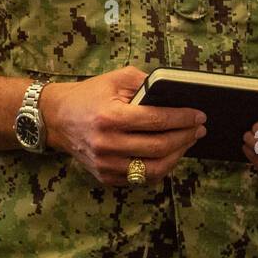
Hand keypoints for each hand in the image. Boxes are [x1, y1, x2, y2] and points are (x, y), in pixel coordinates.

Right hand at [40, 67, 206, 187]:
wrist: (57, 118)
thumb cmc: (89, 95)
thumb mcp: (115, 79)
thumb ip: (145, 82)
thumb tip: (176, 92)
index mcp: (110, 117)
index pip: (156, 120)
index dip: (182, 118)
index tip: (199, 115)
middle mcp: (107, 144)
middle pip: (159, 147)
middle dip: (185, 137)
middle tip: (199, 128)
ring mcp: (105, 164)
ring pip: (153, 168)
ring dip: (178, 156)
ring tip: (189, 141)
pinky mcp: (105, 177)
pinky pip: (141, 179)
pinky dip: (161, 168)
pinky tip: (171, 155)